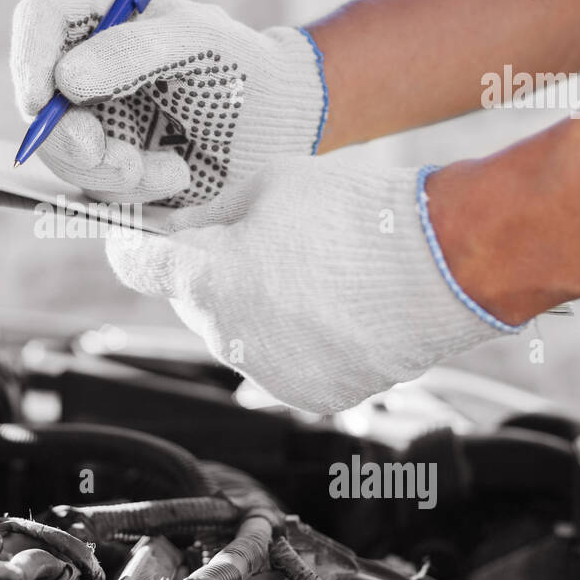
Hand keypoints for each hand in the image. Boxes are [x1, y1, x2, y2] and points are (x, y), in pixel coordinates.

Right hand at [9, 0, 327, 205]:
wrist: (279, 131)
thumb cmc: (243, 67)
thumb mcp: (198, 41)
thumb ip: (133, 49)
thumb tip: (65, 78)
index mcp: (103, 20)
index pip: (40, 20)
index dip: (28, 55)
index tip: (38, 99)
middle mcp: (87, 71)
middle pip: (37, 101)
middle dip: (70, 138)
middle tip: (112, 157)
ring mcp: (96, 122)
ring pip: (64, 154)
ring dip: (112, 171)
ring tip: (173, 169)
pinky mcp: (109, 170)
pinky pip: (94, 190)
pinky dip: (133, 191)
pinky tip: (177, 175)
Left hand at [105, 155, 524, 412]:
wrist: (446, 265)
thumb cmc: (360, 216)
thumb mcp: (271, 185)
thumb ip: (216, 211)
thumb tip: (193, 223)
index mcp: (206, 280)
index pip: (136, 265)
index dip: (133, 244)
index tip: (137, 237)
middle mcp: (227, 339)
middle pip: (192, 301)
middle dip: (210, 272)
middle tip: (252, 241)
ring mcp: (269, 374)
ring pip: (236, 335)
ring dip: (253, 308)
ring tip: (308, 273)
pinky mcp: (310, 395)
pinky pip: (278, 363)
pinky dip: (290, 339)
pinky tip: (328, 308)